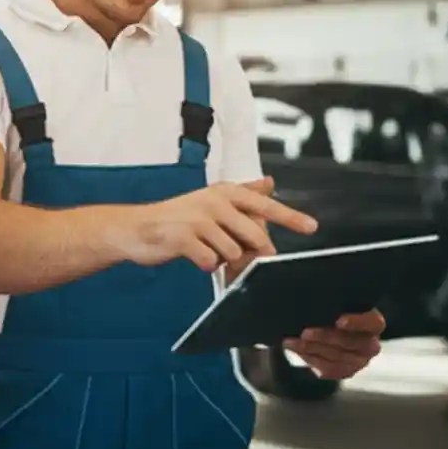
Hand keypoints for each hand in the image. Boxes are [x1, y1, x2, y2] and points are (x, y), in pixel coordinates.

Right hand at [119, 178, 317, 271]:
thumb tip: (270, 183)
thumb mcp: (210, 199)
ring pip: (232, 253)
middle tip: (235, 258)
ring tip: (203, 249)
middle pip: (254, 236)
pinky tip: (191, 255)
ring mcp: (199, 219)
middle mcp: (214, 201)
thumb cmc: (176, 217)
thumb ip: (242, 194)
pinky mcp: (184, 237)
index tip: (312, 227)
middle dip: (251, 254)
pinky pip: (209, 262)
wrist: (135, 228)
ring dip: (221, 259)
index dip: (290, 217)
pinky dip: (204, 265)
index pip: (264, 205)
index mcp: (224, 191)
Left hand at [283, 309, 385, 379]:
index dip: (357, 322)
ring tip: (292, 342)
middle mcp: (371, 344)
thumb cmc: (338, 309)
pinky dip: (312, 360)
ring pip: (337, 358)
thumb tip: (318, 291)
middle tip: (304, 332)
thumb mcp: (340, 301)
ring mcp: (360, 361)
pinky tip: (298, 351)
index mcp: (374, 323)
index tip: (338, 321)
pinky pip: (330, 370)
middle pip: (350, 343)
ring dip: (312, 350)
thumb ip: (334, 300)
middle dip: (324, 337)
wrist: (335, 327)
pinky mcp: (347, 371)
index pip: (372, 322)